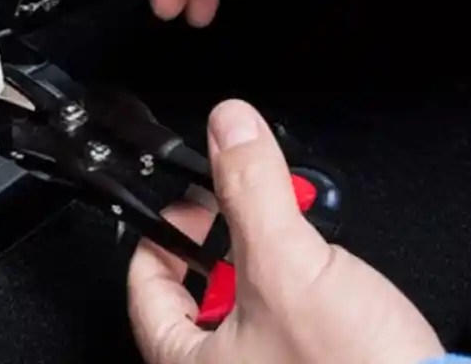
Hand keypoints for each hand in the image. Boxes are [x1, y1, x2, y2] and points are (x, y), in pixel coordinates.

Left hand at [127, 100, 443, 363]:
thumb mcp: (288, 263)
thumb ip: (252, 190)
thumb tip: (231, 130)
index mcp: (184, 362)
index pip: (145, 286)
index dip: (162, 235)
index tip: (187, 207)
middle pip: (197, 294)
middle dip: (223, 246)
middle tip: (243, 213)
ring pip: (249, 309)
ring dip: (269, 266)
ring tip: (292, 238)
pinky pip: (289, 329)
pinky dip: (302, 295)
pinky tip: (326, 279)